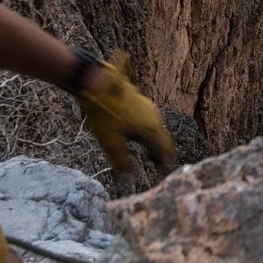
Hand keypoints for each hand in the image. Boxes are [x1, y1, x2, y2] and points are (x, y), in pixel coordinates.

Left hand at [78, 49, 176, 177]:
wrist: (96, 81)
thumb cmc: (103, 112)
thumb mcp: (110, 141)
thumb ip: (121, 162)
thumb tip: (128, 181)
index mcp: (150, 128)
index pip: (165, 150)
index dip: (166, 165)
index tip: (164, 177)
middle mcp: (154, 117)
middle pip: (162, 140)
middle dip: (160, 155)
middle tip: (157, 169)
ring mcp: (148, 107)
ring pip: (155, 130)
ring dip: (153, 144)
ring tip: (149, 156)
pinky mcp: (139, 102)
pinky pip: (148, 121)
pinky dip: (147, 133)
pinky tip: (137, 137)